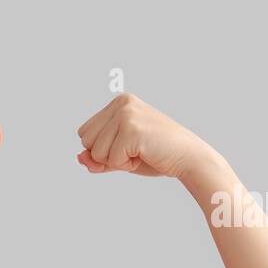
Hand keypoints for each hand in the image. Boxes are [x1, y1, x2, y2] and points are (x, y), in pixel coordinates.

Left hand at [75, 92, 211, 178]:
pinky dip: (126, 165)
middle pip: (85, 140)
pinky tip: (145, 155)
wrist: (188, 158)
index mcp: (119, 102)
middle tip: (135, 150)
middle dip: (106, 154)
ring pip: (95, 152)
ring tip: (141, 151)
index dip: (102, 148)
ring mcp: (126, 114)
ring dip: (117, 161)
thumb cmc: (155, 156)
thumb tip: (79, 157)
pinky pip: (111, 159)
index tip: (129, 145)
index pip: (84, 133)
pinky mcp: (132, 129)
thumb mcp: (120, 156)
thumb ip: (97, 158)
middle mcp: (121, 103)